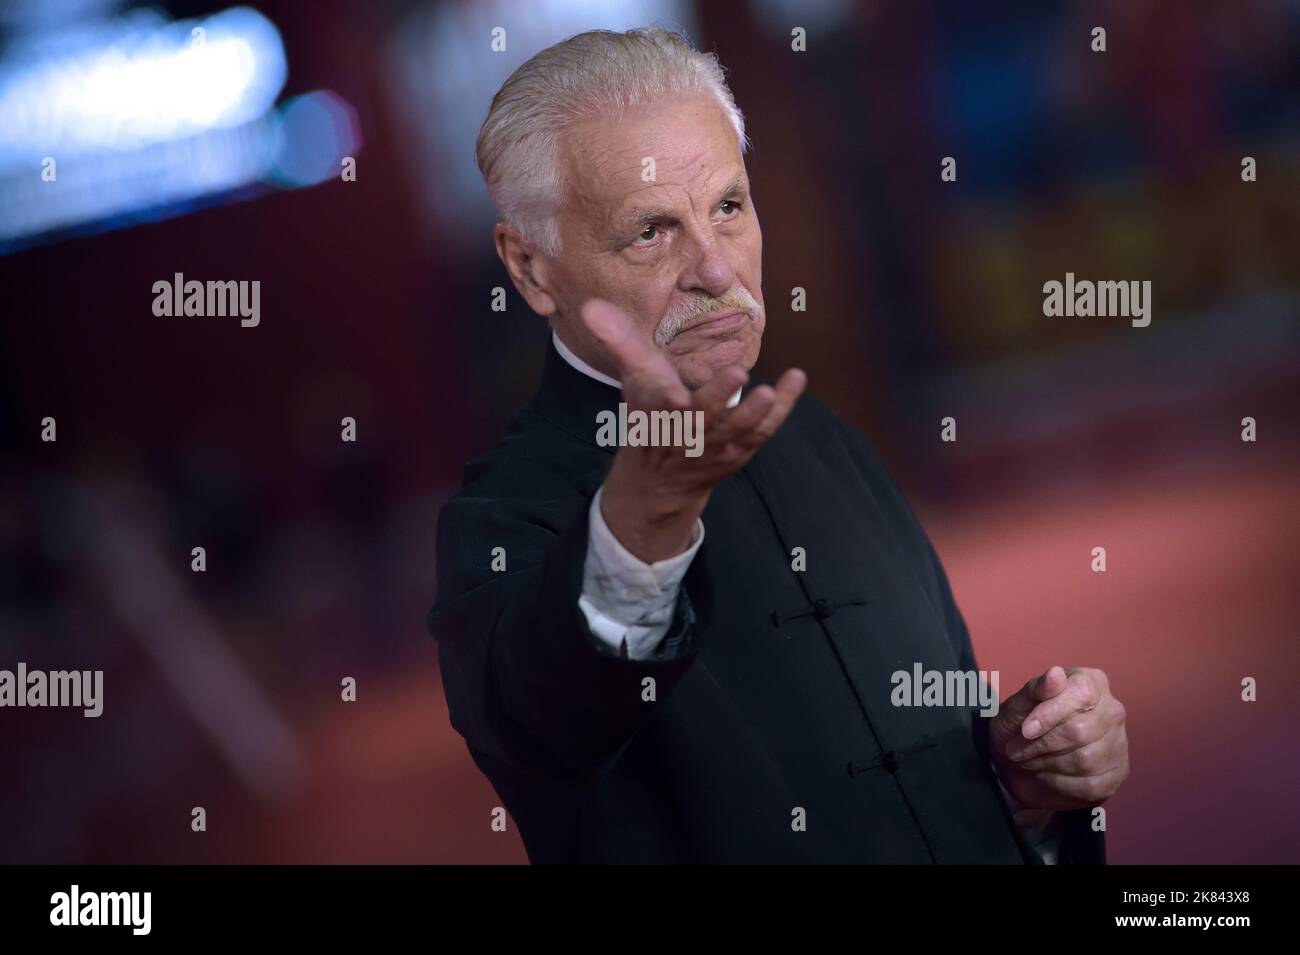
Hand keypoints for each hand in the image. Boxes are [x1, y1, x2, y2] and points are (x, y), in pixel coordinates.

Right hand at [580, 298, 805, 562]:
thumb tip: (591, 305)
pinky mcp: (739, 450)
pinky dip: (782, 408)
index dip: (664, 402)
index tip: (674, 395)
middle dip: (716, 400)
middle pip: (700, 419)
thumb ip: (619, 341)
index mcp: (654, 415)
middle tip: (737, 375)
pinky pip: (763, 430)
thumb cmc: (649, 418)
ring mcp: (714, 447)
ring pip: (734, 430)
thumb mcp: (632, 379)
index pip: (656, 408)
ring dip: (752, 413)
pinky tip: (796, 379)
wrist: (659, 483)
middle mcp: (684, 435)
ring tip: (767, 391)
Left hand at [989, 665, 1128, 811]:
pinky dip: (1058, 783)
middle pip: (1080, 731)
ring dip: (1046, 764)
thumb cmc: (1022, 724)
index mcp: (1092, 682)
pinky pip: (1090, 785)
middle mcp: (1112, 711)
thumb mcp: (1019, 704)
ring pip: (1085, 760)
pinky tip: (1045, 775)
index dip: (1050, 714)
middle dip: (1041, 744)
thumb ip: (1036, 689)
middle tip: (1015, 749)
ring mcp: (1119, 743)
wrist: (1019, 761)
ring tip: (1027, 760)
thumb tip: (1055, 674)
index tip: (1025, 730)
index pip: (1080, 694)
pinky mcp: (1117, 773)